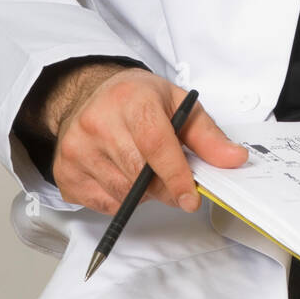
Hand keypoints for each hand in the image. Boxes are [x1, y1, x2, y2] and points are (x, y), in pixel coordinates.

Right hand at [49, 65, 247, 214]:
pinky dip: (120, 199)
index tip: (191, 198)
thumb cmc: (138, 99)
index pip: (155, 144)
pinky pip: (104, 204)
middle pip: (140, 174)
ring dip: (142, 193)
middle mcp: (98, 122)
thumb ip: (208, 135)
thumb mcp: (178, 104)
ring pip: (123, 193)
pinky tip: (121, 174)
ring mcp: (76, 149)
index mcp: (131, 99)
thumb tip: (234, 159)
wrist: (90, 94)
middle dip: (164, 185)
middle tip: (172, 179)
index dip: (176, 175)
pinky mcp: (65, 173)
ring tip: (142, 168)